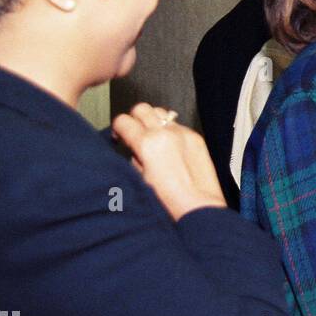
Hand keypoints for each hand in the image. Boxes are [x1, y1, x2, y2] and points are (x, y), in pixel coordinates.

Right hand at [112, 103, 226, 220]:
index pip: (123, 120)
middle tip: (135, 133)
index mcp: (146, 143)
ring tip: (153, 137)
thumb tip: (133, 146)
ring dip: (154, 120)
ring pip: (161, 112)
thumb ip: (133, 156)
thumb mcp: (138, 177)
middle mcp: (165, 133)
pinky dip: (170, 130)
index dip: (118, 128)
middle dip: (134, 119)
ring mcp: (183, 133)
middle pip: (142, 108)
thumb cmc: (166, 200)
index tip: (119, 137)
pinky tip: (171, 146)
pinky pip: (178, 124)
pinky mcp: (196, 137)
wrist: (198, 207)